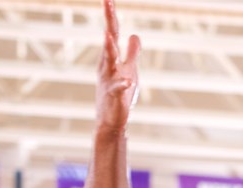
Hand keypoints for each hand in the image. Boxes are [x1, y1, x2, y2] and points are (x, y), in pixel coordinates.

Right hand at [96, 0, 140, 132]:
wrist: (110, 121)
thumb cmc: (119, 95)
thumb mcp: (129, 70)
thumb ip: (132, 53)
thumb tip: (135, 35)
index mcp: (111, 58)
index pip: (112, 32)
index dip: (111, 15)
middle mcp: (107, 65)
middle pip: (108, 40)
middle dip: (109, 21)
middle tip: (107, 1)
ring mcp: (109, 80)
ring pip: (109, 62)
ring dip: (109, 48)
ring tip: (109, 35)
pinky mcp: (114, 97)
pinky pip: (117, 89)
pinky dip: (122, 85)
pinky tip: (127, 82)